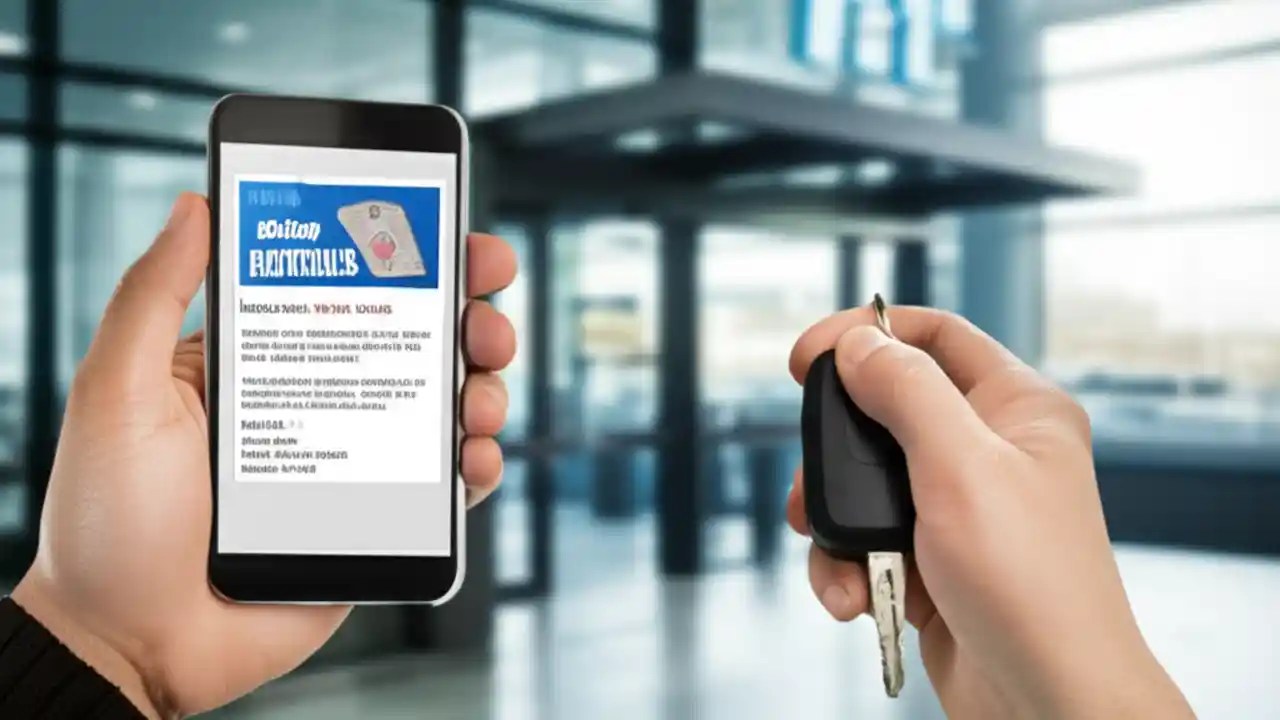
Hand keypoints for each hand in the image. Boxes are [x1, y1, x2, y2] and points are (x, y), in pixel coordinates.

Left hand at [12, 193, 516, 717]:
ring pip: (444, 411)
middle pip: (418, 345)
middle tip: (486, 322)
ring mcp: (355, 465)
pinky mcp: (377, 524)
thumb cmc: (107, 519)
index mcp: (267, 362)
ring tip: (478, 400)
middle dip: (471, 321)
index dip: (412, 260)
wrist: (130, 641)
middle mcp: (320, 403)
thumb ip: (154, 295)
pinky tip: (473, 460)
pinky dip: (476, 468)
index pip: (351, 291)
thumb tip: (196, 205)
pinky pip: (444, 490)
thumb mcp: (116, 391)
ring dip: (483, 390)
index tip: (456, 238)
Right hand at [786, 306, 1193, 718]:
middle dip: (834, 452)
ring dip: (834, 524)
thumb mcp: (961, 469)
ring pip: (864, 486)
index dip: (868, 333)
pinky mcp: (932, 562)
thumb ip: (906, 392)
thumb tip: (858, 343)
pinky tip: (854, 597)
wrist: (1047, 703)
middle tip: (807, 478)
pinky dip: (847, 568)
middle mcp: (989, 451)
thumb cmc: (1031, 588)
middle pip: (883, 413)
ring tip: (837, 558)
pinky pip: (866, 543)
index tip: (806, 356)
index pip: (936, 336)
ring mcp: (958, 510)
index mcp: (1017, 409)